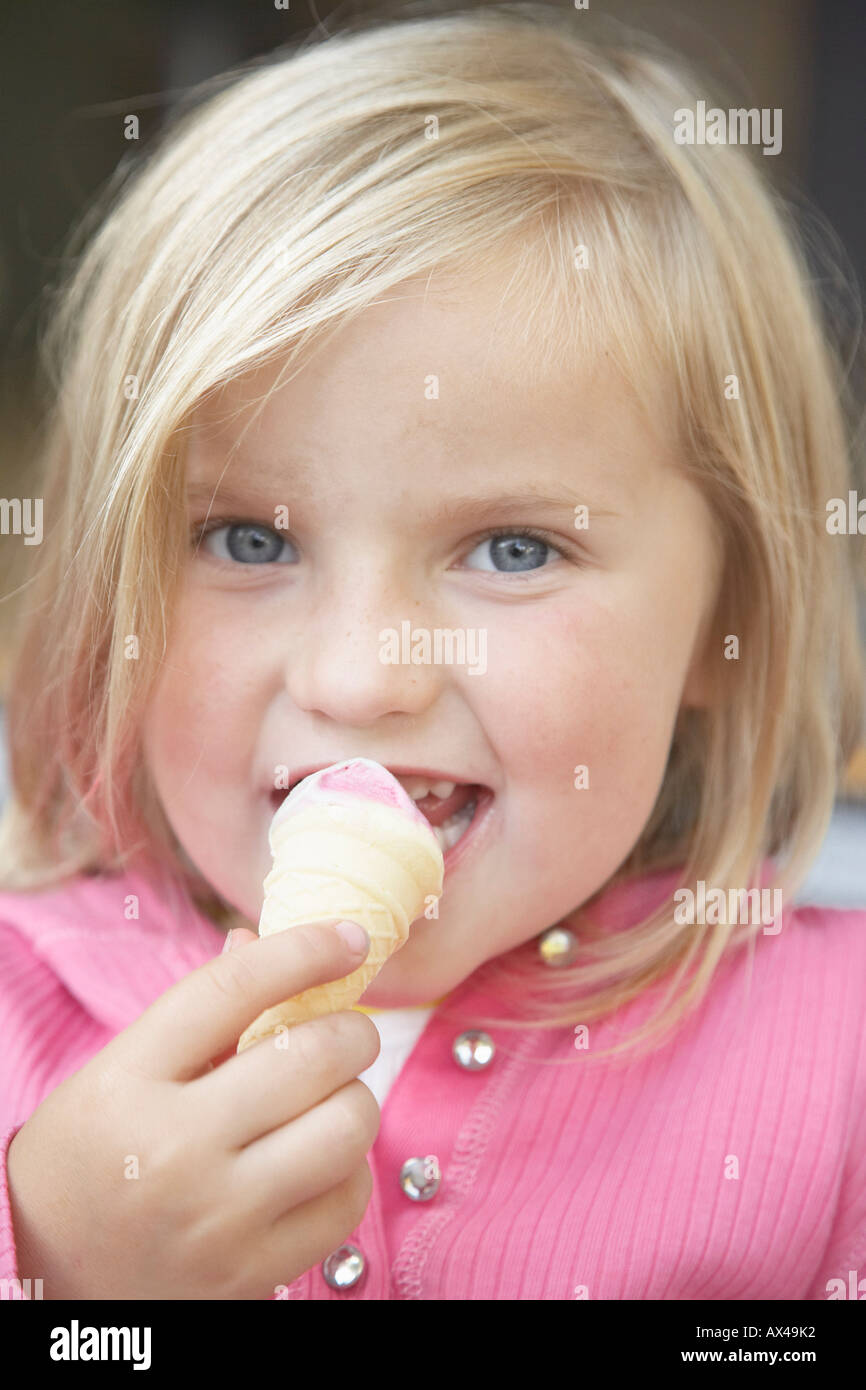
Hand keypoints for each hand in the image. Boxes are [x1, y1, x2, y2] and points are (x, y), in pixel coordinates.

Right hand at [7, 919, 380, 1298]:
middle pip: (313, 1055)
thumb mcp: (118, 1072)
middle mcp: (173, 1148)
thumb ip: (197, 1009)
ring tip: (329, 1100)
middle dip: (351, 1030)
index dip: (304, 950)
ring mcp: (217, 1218)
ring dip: (355, 1099)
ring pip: (347, 1125)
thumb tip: (262, 939)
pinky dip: (348, 1170)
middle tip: (347, 1032)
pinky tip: (318, 1162)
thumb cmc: (93, 1155)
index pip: (233, 989)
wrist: (54, 1275)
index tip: (347, 937)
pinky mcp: (253, 1272)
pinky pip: (348, 1199)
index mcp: (127, 1082)